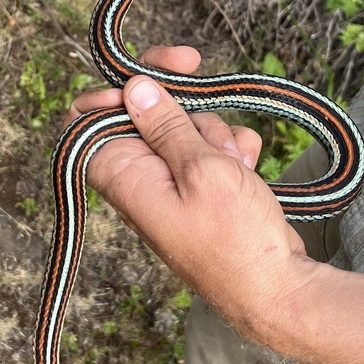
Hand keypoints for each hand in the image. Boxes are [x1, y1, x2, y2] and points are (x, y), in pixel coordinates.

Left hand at [67, 67, 320, 345]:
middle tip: (211, 118)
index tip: (154, 76)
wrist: (275, 287)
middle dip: (184, 108)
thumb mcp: (201, 169)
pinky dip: (230, 151)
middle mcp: (137, 177)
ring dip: (215, 133)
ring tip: (236, 163)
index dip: (117, 89)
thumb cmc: (235, 237)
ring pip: (183, 127)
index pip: (87, 115)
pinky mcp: (197, 190)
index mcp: (121, 173)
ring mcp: (169, 184)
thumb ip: (165, 125)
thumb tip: (132, 87)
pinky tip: (248, 167)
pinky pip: (207, 150)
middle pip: (144, 113)